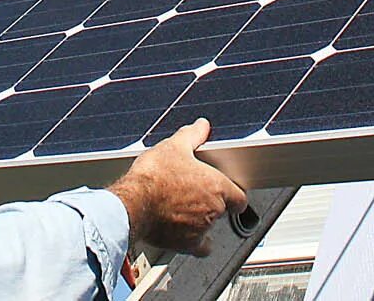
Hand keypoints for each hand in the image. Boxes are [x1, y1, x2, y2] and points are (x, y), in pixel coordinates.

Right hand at [109, 119, 246, 255]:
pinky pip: (197, 247)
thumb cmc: (153, 177)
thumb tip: (202, 126)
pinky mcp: (185, 245)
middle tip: (193, 192)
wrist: (133, 204)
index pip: (240, 198)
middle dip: (211, 203)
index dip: (234, 195)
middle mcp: (214, 210)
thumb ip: (192, 136)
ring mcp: (200, 229)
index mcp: (217, 186)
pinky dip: (193, 242)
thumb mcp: (174, 147)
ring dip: (199, 220)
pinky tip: (182, 233)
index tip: (227, 192)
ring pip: (209, 227)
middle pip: (222, 210)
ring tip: (181, 208)